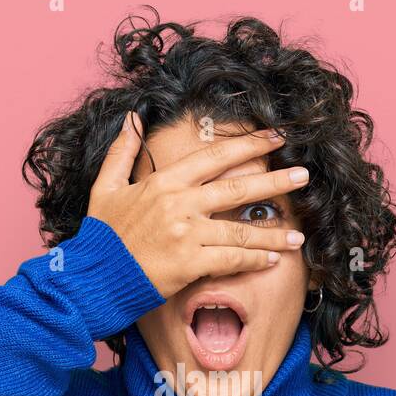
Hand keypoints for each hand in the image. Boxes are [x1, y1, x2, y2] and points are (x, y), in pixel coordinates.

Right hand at [86, 111, 308, 298]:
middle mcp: (179, 204)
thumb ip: (122, 152)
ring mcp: (186, 234)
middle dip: (275, 181)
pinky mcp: (190, 264)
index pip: (215, 157)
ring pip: (240, 229)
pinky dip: (254, 260)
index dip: (249, 146)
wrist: (92, 278)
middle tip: (303, 175)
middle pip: (237, 188)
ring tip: (298, 235)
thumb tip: (133, 117)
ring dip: (272, 233)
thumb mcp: (104, 188)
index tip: (275, 138)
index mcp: (164, 182)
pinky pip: (231, 259)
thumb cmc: (101, 237)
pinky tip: (272, 260)